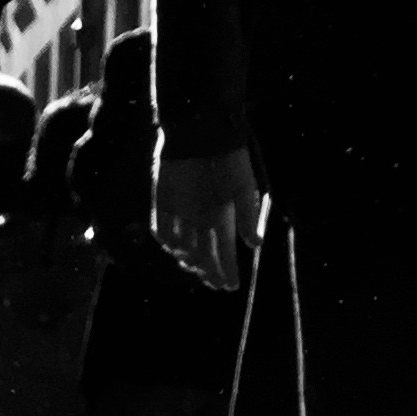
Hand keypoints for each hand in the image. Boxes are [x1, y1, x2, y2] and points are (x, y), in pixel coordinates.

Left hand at [153, 146, 260, 291]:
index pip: (225, 251)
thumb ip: (248, 214)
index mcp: (222, 214)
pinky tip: (174, 246)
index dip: (228, 270)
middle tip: (212, 283)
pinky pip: (161, 228)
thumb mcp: (245, 185)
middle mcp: (201, 217)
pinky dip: (167, 239)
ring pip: (182, 247)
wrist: (203, 128)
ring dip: (188, 259)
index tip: (231, 286)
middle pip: (204, 254)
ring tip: (195, 264)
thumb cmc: (228, 156)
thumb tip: (255, 245)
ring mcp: (181, 212)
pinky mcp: (163, 202)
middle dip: (209, 272)